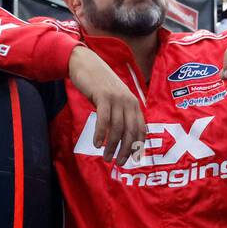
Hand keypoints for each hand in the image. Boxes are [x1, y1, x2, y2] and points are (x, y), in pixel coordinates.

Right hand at [68, 45, 146, 167]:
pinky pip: (104, 119)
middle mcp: (129, 101)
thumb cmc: (99, 85)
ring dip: (112, 146)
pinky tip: (97, 144)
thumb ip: (120, 115)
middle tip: (119, 163)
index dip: (138, 146)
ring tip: (106, 157)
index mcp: (134, 104)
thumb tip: (121, 138)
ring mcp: (117, 98)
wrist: (85, 64)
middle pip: (131, 131)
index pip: (141, 129)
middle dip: (126, 150)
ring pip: (118, 128)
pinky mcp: (103, 96)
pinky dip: (101, 134)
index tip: (133, 159)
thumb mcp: (115, 100)